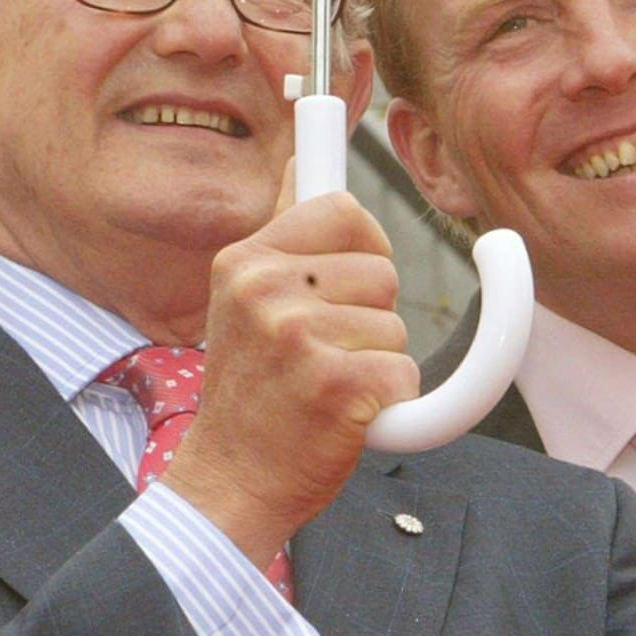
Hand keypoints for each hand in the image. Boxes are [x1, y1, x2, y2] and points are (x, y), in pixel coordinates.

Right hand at [160, 162, 419, 566]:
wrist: (230, 480)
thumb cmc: (253, 395)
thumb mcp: (245, 301)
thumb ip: (282, 236)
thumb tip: (306, 154)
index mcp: (244, 260)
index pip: (343, 209)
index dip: (363, 248)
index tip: (348, 284)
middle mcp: (263, 289)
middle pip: (383, 271)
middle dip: (372, 318)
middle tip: (321, 356)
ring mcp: (296, 336)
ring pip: (396, 326)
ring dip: (379, 364)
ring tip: (325, 388)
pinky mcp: (333, 384)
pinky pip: (404, 374)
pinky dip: (388, 404)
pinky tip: (343, 417)